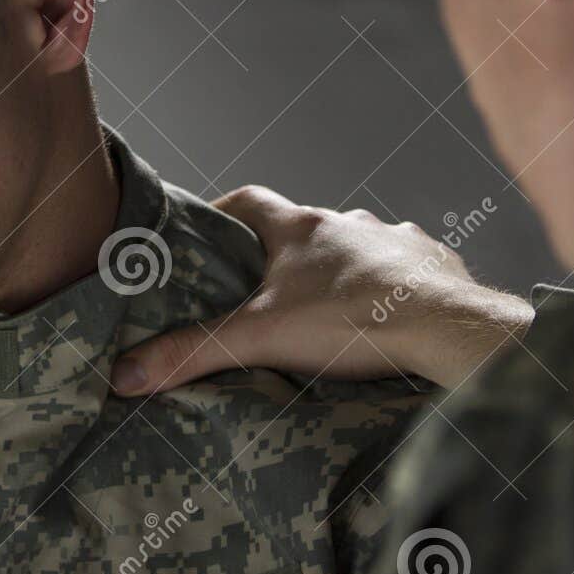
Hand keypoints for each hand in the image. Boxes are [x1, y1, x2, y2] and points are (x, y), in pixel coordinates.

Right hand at [108, 186, 534, 394]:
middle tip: (263, 294)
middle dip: (281, 258)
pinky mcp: (432, 265)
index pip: (247, 202)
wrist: (448, 328)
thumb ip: (193, 352)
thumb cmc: (356, 321)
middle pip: (303, 229)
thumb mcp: (261, 338)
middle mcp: (349, 222)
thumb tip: (126, 372)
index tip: (205, 236)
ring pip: (356, 247)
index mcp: (302, 229)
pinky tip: (385, 318)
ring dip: (339, 272)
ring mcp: (395, 240)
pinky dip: (388, 287)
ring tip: (326, 314)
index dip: (222, 216)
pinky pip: (403, 268)